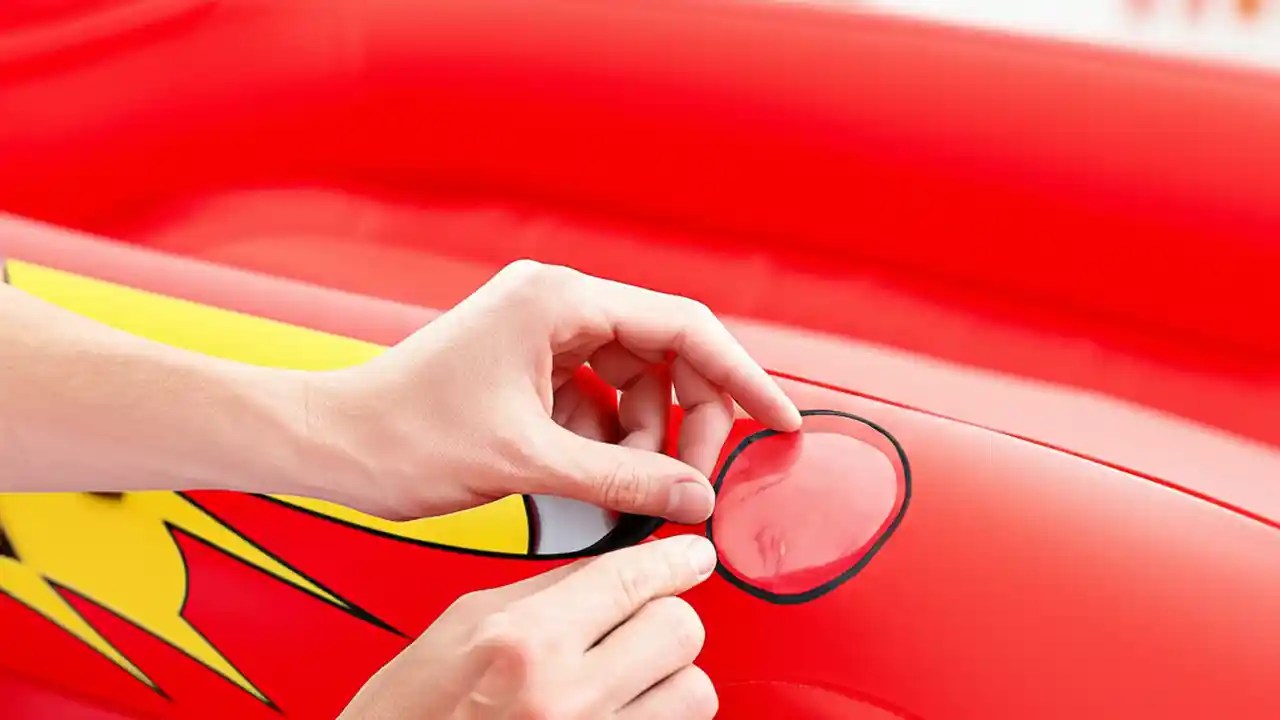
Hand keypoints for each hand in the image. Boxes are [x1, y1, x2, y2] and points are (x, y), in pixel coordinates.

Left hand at [303, 260, 799, 522]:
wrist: (331, 444)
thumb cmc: (406, 436)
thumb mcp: (529, 461)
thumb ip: (626, 477)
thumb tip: (696, 495)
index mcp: (561, 299)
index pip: (683, 327)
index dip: (740, 376)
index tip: (778, 420)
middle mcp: (556, 303)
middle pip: (663, 353)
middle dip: (688, 418)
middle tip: (695, 481)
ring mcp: (541, 333)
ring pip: (633, 382)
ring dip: (646, 436)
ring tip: (636, 488)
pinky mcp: (527, 366)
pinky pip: (596, 399)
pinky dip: (609, 440)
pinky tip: (599, 479)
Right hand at [338, 535, 719, 719]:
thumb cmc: (405, 716)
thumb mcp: (459, 628)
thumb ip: (544, 591)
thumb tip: (611, 569)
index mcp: (523, 643)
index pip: (630, 579)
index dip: (672, 560)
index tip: (690, 557)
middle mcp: (565, 698)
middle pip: (678, 630)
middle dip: (664, 621)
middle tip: (639, 627)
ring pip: (693, 692)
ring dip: (668, 680)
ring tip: (625, 681)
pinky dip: (655, 717)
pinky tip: (616, 712)